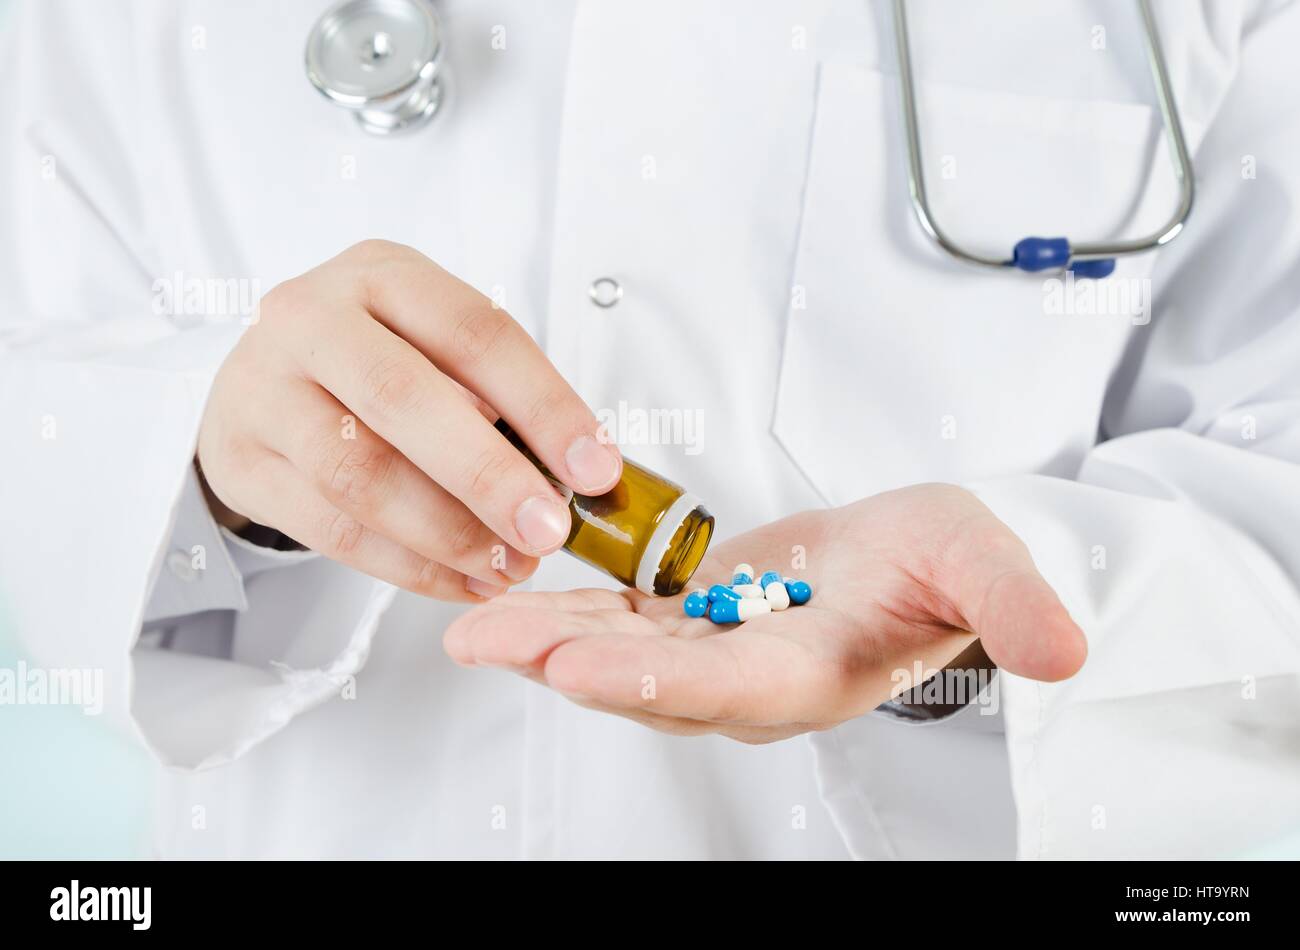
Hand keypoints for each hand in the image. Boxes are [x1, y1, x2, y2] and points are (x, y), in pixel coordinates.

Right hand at [197, 240, 621, 600]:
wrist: (259, 381)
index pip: (475, 333)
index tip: (595, 469)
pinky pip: (333, 531)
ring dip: (449, 534)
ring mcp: (263, 390)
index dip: (544, 404)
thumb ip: (498, 396)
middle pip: (404, 398)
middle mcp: (311, 319)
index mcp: (383, 274)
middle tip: (549, 531)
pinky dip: (410, 567)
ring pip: (360, 475)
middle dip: (489, 476)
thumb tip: (579, 477)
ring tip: (510, 566)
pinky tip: (463, 581)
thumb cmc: (375, 363)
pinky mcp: (241, 464)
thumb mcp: (434, 345)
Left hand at [444, 484, 1086, 741]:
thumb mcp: (984, 563)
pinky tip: (511, 594)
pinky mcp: (688, 622)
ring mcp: (710, 655)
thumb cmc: (940, 562)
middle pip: (647, 683)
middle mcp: (747, 681)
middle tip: (490, 640)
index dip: (655, 680)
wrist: (908, 557)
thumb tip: (1060, 652)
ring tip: (474, 624)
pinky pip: (616, 619)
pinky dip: (564, 607)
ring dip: (546, 639)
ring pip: (619, 654)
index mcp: (810, 675)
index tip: (586, 665)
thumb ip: (1010, 606)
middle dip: (567, 663)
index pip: (726, 689)